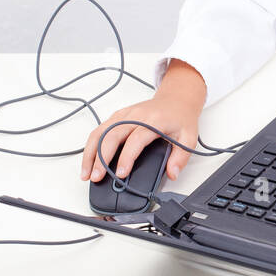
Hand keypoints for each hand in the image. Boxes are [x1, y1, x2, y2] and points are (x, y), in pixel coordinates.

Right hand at [80, 62, 206, 182]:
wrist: (177, 98)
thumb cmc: (180, 118)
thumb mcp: (189, 138)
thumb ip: (180, 157)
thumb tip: (172, 174)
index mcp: (153, 121)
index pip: (135, 140)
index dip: (126, 158)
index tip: (120, 174)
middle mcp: (136, 115)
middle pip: (112, 135)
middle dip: (101, 158)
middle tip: (96, 177)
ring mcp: (124, 114)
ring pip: (100, 132)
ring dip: (90, 153)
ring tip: (86, 173)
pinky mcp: (118, 116)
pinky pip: (100, 129)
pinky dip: (92, 145)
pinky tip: (89, 160)